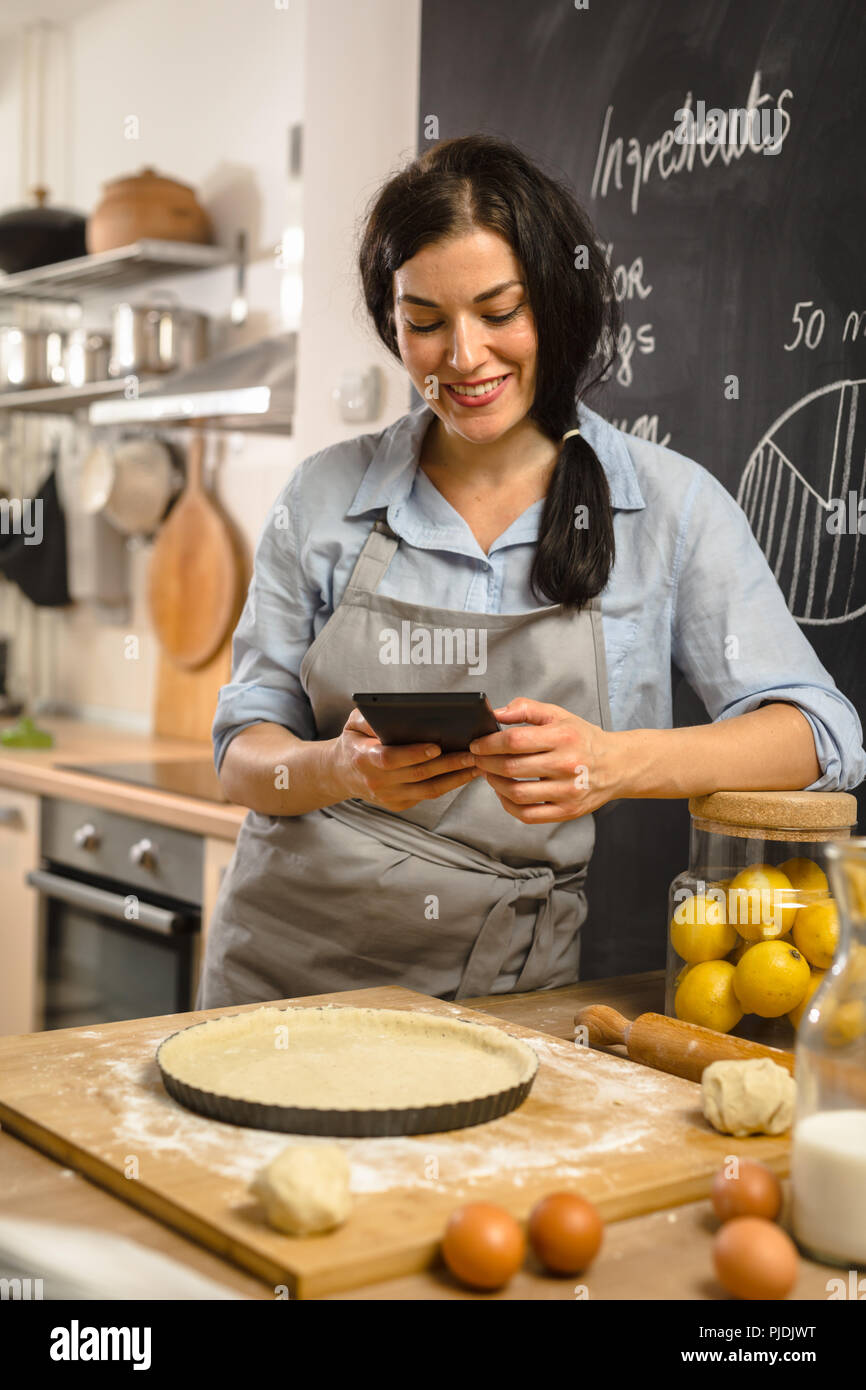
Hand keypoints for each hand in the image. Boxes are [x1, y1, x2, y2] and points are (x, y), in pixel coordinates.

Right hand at [332, 708, 481, 810]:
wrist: (342, 773)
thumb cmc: (354, 741)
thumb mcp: (353, 723)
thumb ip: (368, 718)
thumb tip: (391, 712)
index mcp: (363, 758)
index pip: (391, 759)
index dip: (414, 754)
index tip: (436, 746)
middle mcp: (377, 781)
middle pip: (418, 775)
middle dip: (448, 765)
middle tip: (472, 754)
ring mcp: (389, 796)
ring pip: (428, 790)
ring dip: (456, 778)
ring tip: (477, 765)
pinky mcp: (399, 804)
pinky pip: (428, 795)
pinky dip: (449, 784)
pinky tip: (466, 773)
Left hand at [469, 697, 622, 823]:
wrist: (616, 765)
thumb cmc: (582, 738)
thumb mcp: (558, 715)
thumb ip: (526, 709)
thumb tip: (496, 713)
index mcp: (563, 737)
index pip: (515, 741)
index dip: (489, 744)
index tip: (477, 744)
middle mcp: (567, 765)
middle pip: (512, 768)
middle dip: (486, 763)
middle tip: (478, 759)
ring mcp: (567, 791)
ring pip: (517, 793)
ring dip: (494, 784)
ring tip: (489, 775)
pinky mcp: (567, 811)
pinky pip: (528, 815)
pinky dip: (508, 805)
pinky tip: (504, 793)